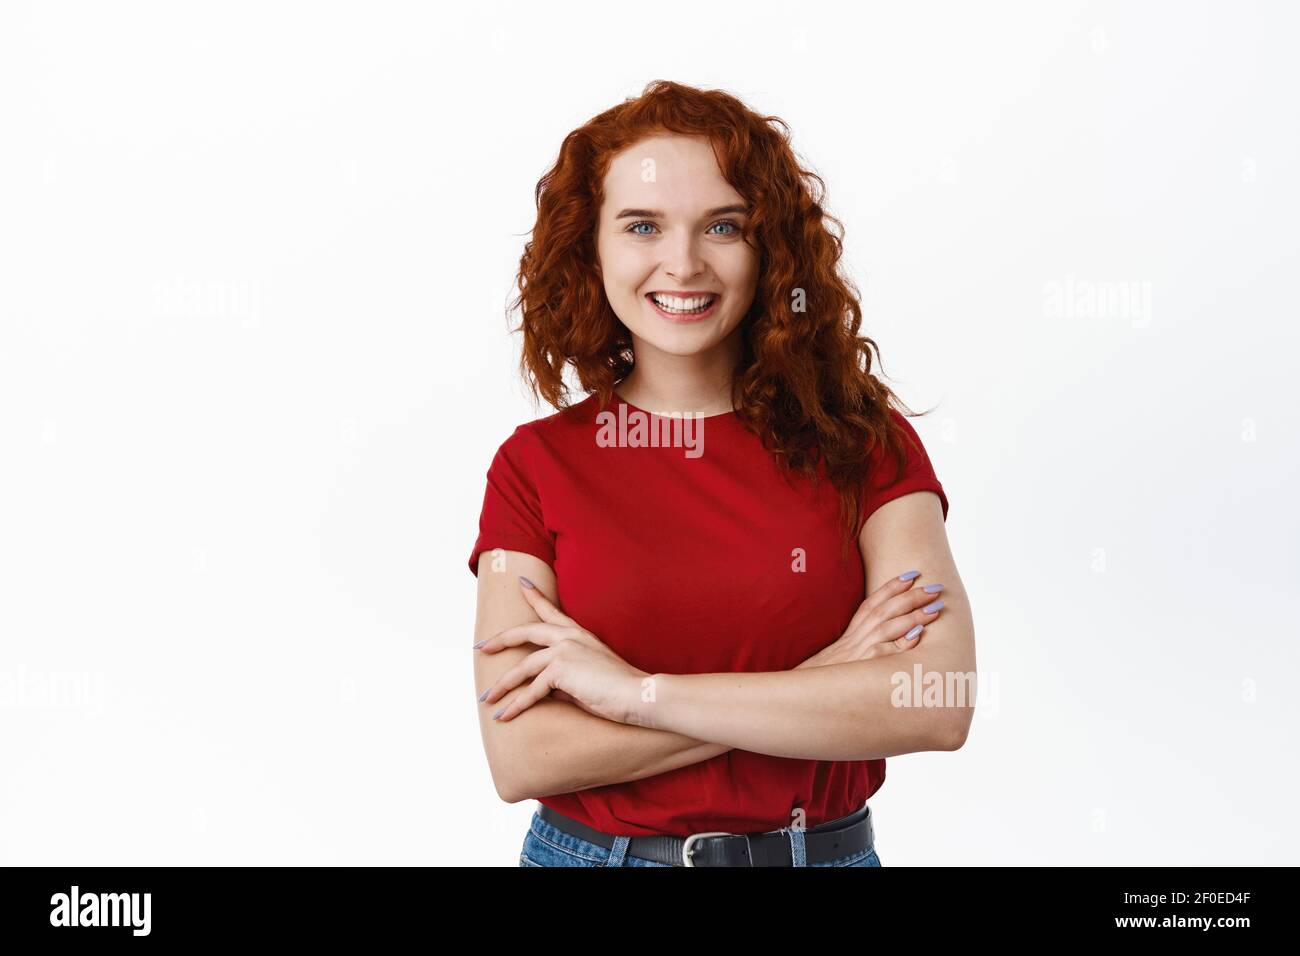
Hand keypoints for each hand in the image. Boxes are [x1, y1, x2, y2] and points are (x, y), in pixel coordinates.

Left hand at [475, 578, 649, 723]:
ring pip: (522, 667)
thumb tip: (543, 689)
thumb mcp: (588, 676)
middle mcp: (569, 636)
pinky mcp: (560, 669)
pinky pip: (532, 690)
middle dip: (501, 640)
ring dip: (502, 685)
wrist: (638, 694)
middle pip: (525, 631)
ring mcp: (564, 650)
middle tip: (482, 648)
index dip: (535, 595)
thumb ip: (565, 676)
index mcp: (578, 634)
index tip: (521, 583)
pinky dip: (517, 706)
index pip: (552, 610)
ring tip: (487, 698)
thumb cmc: (619, 690)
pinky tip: (505, 716)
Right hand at [797, 571, 944, 668]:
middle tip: (936, 588)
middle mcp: (855, 638)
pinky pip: (884, 654)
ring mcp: (859, 652)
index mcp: (851, 633)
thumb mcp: (842, 656)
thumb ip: (860, 645)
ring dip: (913, 616)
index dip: (892, 586)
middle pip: (885, 610)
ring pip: (888, 627)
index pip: (873, 603)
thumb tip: (886, 641)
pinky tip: (917, 636)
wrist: (803, 692)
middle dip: (911, 596)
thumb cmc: (827, 678)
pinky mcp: (862, 668)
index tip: (912, 574)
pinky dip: (901, 644)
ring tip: (936, 608)